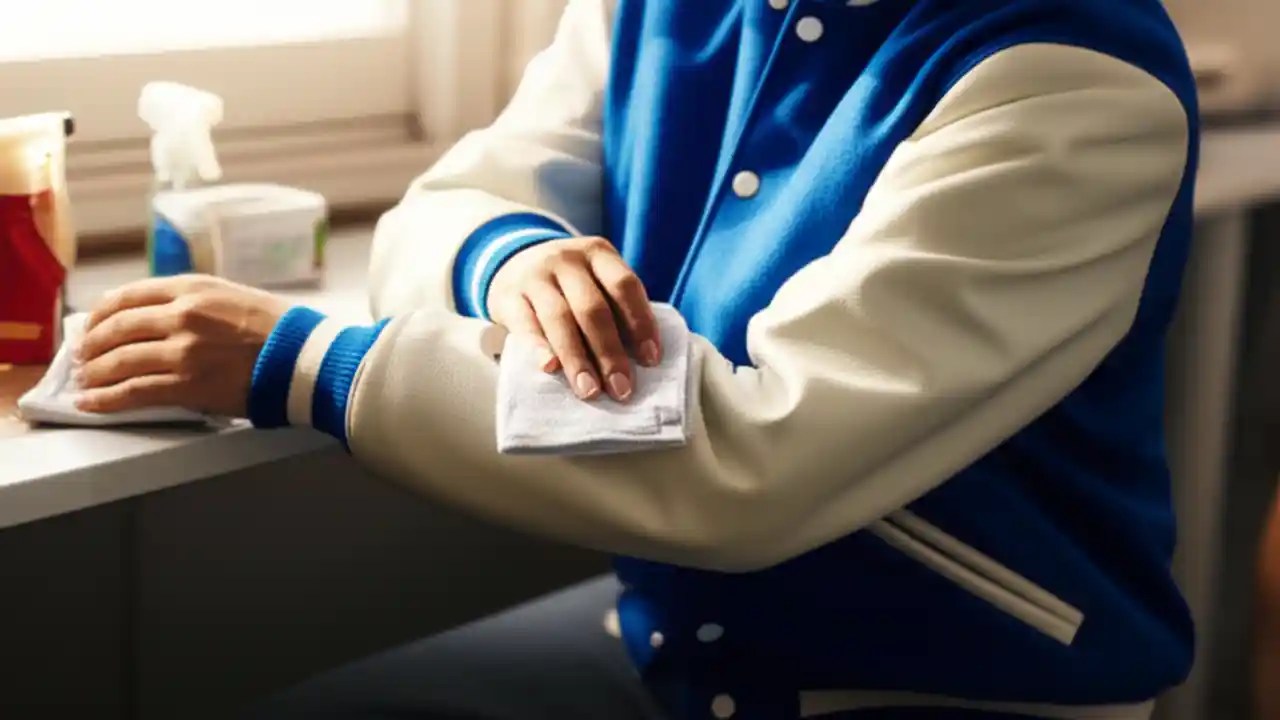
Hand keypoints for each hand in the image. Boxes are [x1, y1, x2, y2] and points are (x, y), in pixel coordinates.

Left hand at [74, 275, 289, 416]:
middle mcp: (183, 314)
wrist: (307, 358)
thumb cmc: (280, 330)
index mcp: (193, 288)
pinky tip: (90, 403)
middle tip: (82, 356)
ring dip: (94, 373)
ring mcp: (184, 350)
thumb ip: (196, 302)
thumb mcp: (234, 297)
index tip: (91, 324)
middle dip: (91, 345)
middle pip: (117, 327)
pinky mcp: (188, 385)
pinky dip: (105, 399)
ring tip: (84, 382)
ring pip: (119, 361)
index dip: (101, 313)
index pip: (128, 296)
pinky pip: (134, 392)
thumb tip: (159, 319)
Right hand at [487, 236, 660, 401]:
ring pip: (560, 318)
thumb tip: (639, 359)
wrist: (512, 262)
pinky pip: (525, 323)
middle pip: (593, 308)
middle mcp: (566, 260)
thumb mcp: (594, 279)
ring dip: (577, 359)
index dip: (640, 323)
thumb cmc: (568, 283)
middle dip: (610, 353)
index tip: (650, 360)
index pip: (625, 286)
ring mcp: (535, 276)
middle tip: (621, 389)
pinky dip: (538, 347)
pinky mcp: (508, 296)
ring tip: (589, 390)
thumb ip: (614, 307)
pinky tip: (549, 368)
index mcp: (598, 253)